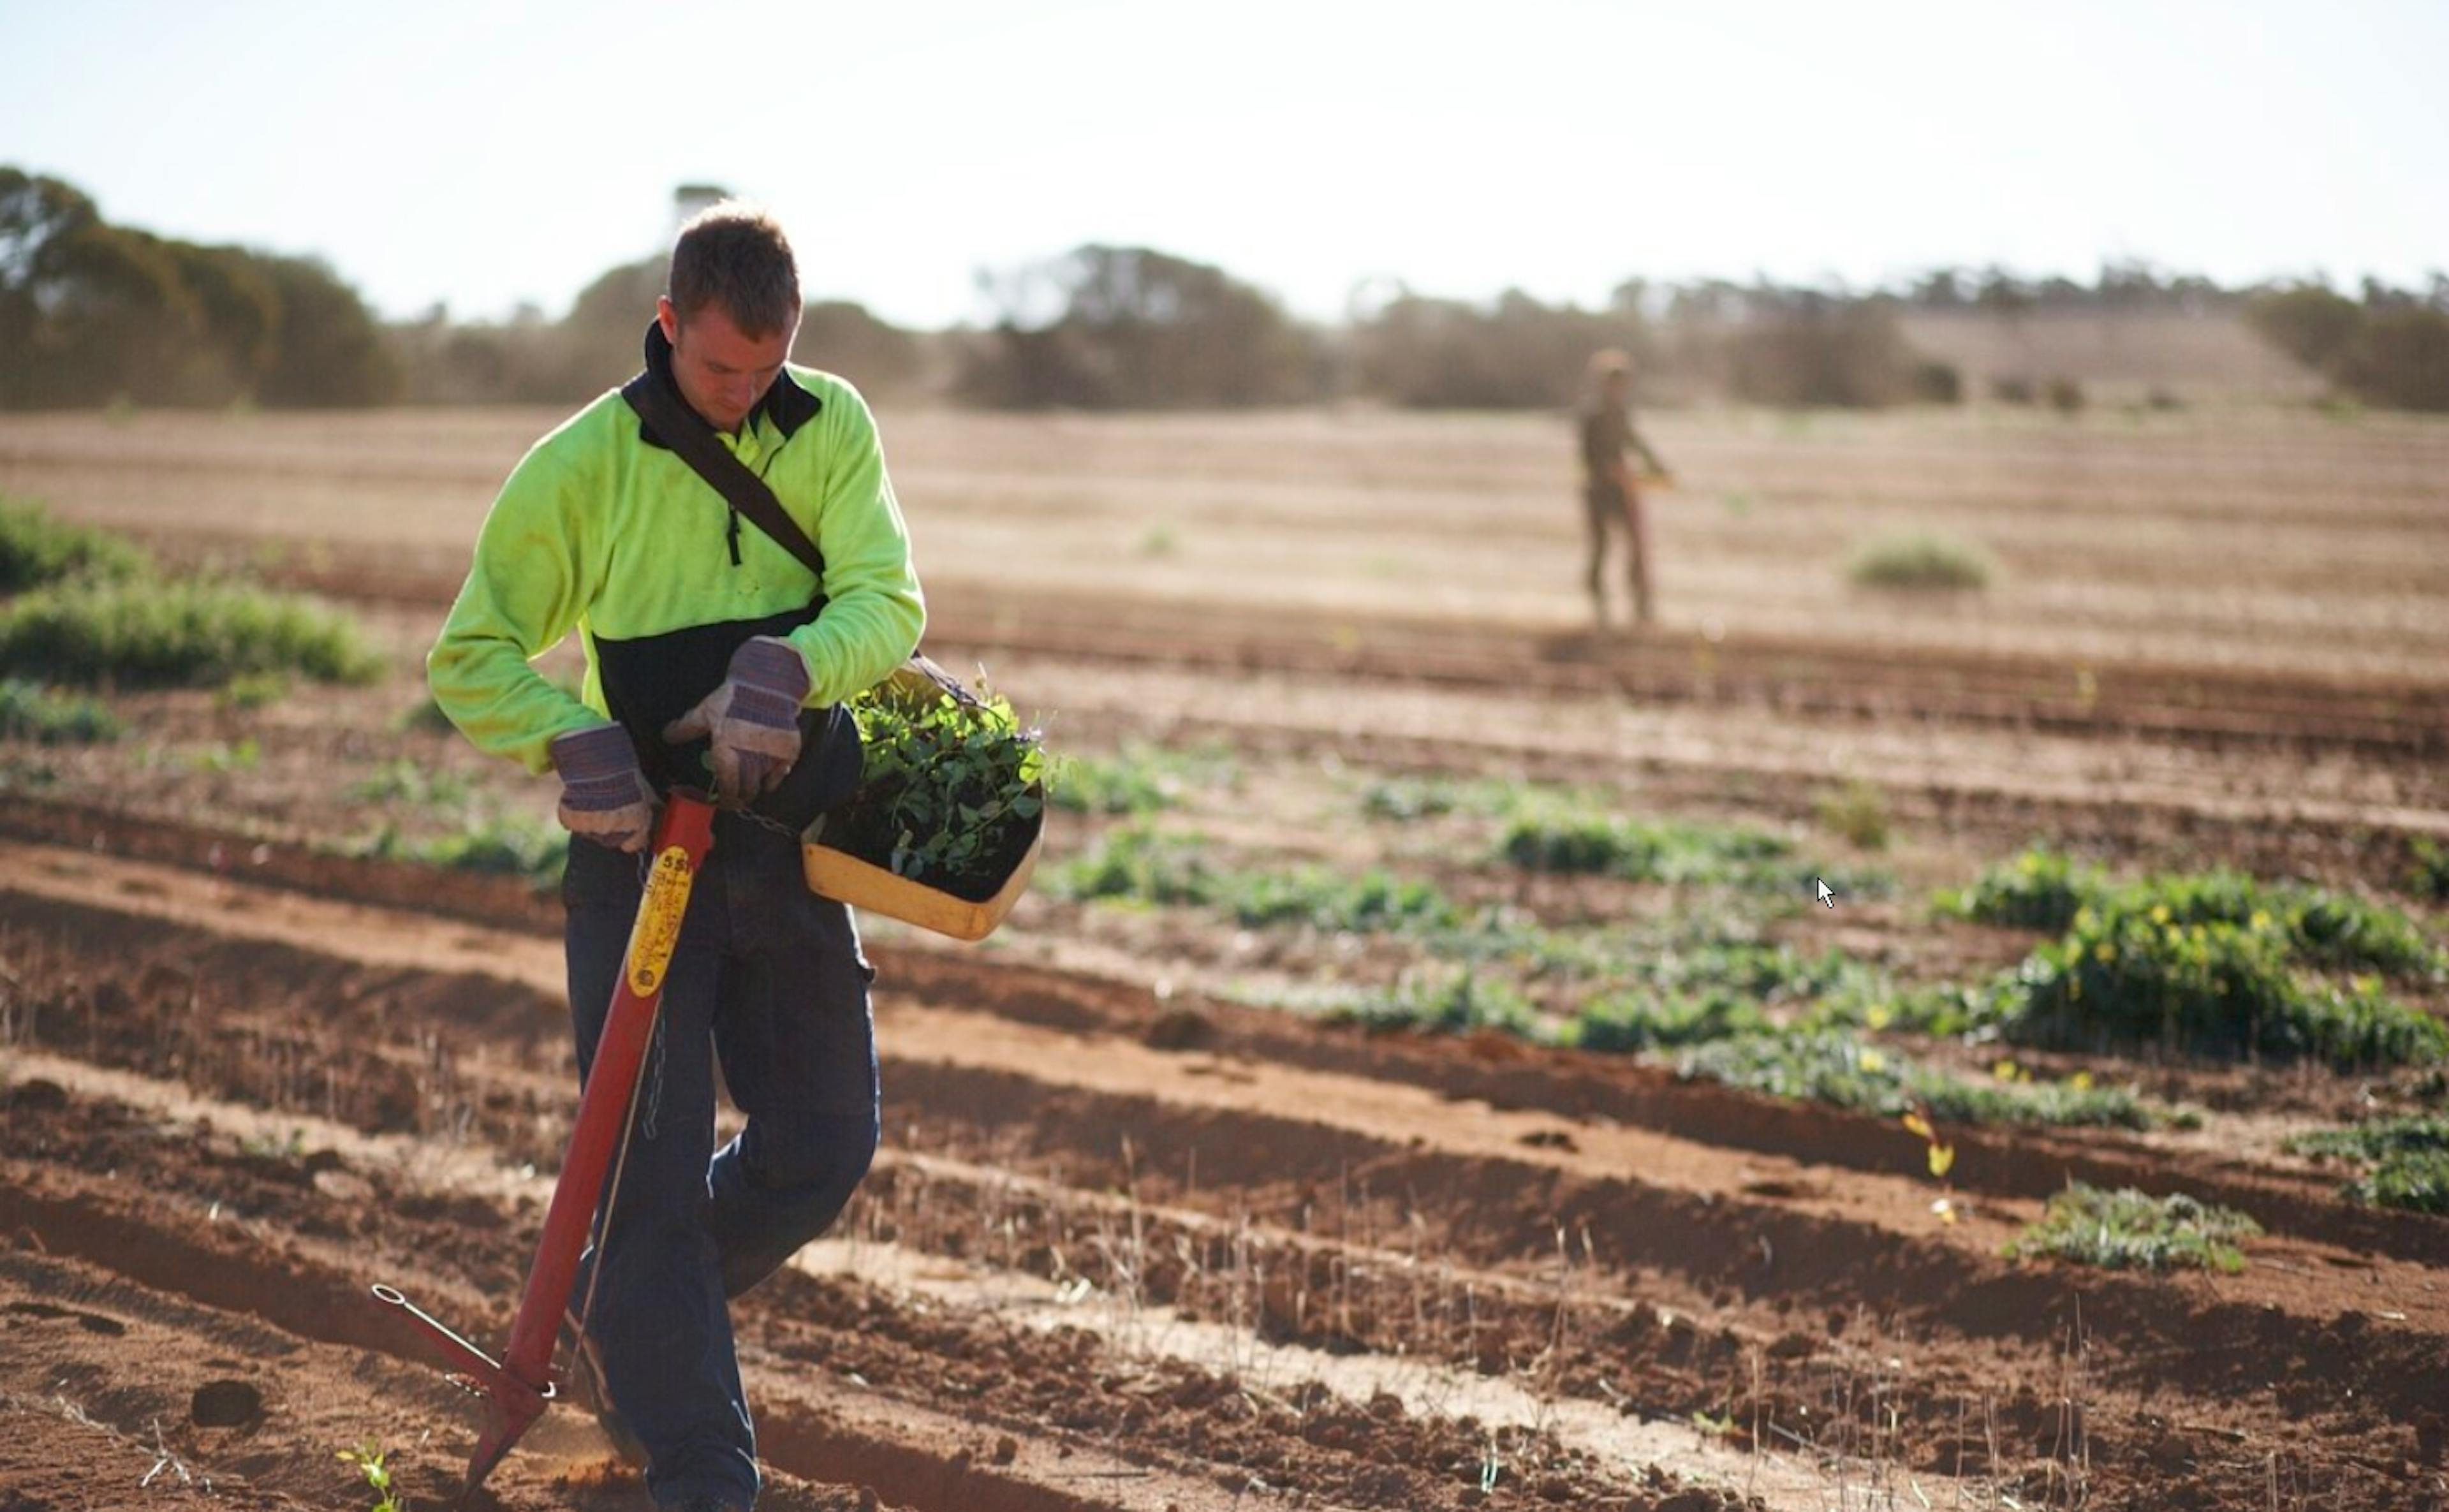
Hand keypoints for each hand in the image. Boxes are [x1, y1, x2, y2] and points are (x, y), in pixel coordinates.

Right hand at [550, 722, 657, 852]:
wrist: (595, 759)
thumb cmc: (622, 772)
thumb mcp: (644, 789)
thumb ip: (650, 806)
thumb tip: (660, 811)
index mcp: (635, 822)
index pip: (634, 844)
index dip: (631, 837)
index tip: (626, 828)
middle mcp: (614, 828)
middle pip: (610, 840)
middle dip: (610, 828)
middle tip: (607, 808)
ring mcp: (592, 826)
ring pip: (590, 832)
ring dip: (590, 821)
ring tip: (592, 800)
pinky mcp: (572, 820)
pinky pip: (571, 824)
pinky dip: (572, 815)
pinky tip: (578, 800)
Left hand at [662, 636, 808, 806]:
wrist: (767, 684)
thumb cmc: (733, 698)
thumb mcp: (705, 712)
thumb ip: (686, 728)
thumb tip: (666, 735)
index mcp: (727, 754)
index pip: (728, 789)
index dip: (727, 800)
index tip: (725, 803)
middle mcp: (749, 760)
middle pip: (747, 792)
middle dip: (742, 797)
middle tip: (738, 798)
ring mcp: (771, 757)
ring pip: (764, 784)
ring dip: (756, 786)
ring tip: (751, 784)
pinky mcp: (789, 751)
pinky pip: (782, 774)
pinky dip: (775, 777)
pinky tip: (769, 773)